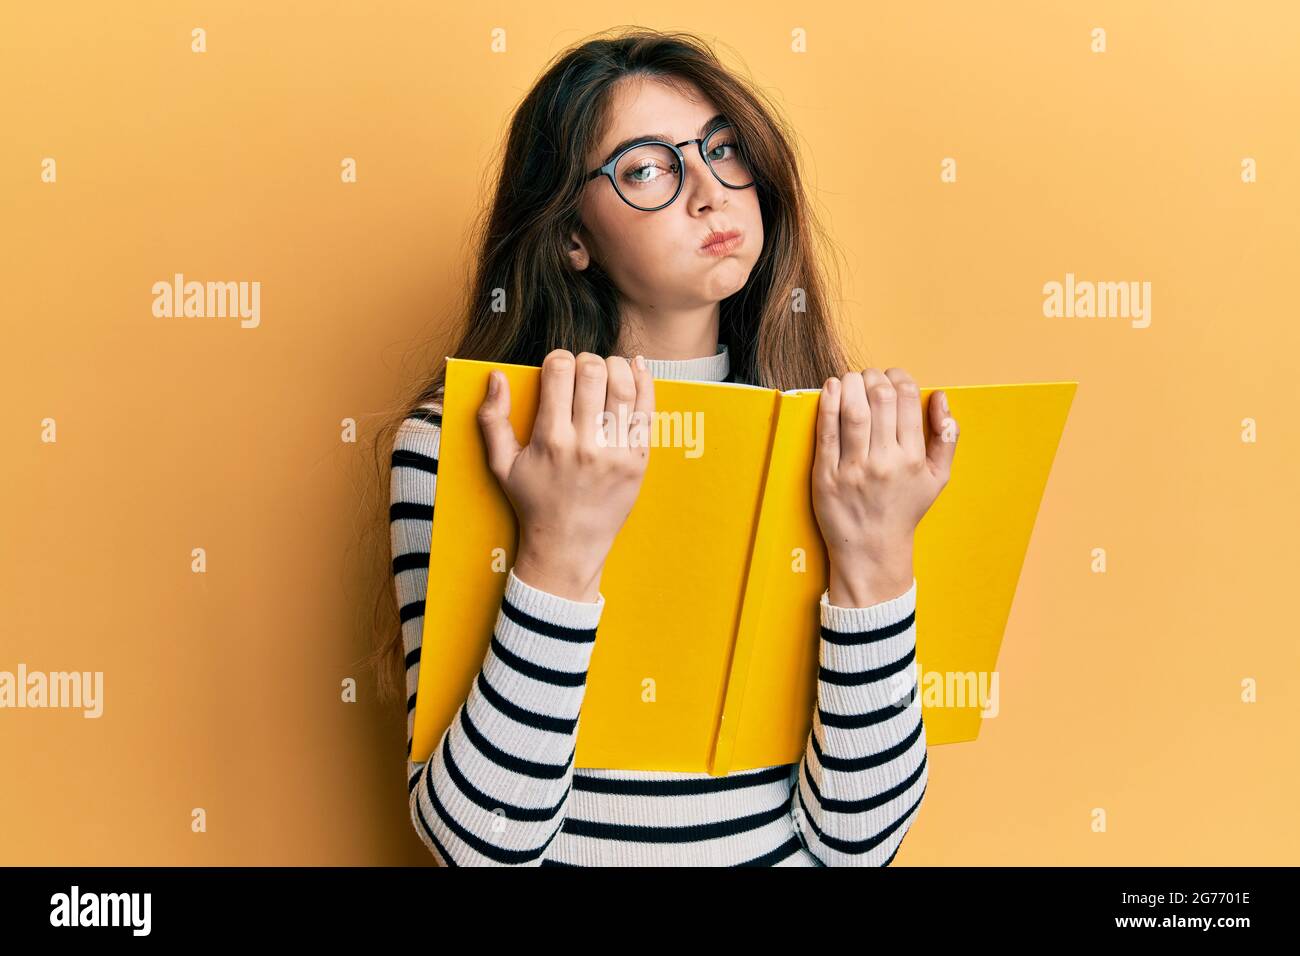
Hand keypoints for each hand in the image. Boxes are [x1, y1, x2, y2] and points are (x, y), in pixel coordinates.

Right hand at [477, 349, 655, 601]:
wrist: (568, 545)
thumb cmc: (534, 502)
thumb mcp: (501, 465)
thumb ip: (492, 419)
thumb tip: (496, 376)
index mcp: (550, 439)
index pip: (559, 372)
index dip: (558, 358)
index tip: (558, 365)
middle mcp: (584, 443)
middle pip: (593, 373)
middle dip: (587, 359)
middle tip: (583, 368)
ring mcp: (615, 452)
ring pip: (623, 387)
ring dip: (615, 366)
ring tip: (607, 368)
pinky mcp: (638, 461)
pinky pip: (647, 413)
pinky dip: (645, 384)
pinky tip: (636, 369)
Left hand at [811, 367, 958, 606]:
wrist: (872, 550)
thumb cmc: (903, 510)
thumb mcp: (936, 478)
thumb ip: (946, 437)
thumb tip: (941, 397)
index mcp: (912, 458)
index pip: (907, 400)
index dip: (899, 377)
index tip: (892, 376)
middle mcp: (885, 461)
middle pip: (880, 399)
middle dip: (874, 377)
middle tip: (868, 376)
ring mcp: (854, 469)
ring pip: (853, 410)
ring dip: (851, 384)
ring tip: (850, 379)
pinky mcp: (826, 475)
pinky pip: (826, 432)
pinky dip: (827, 404)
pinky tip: (830, 388)